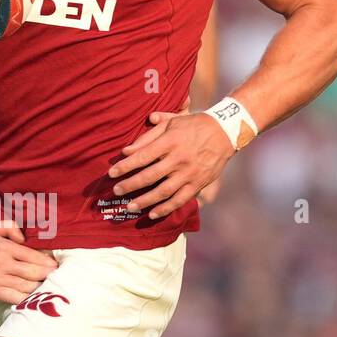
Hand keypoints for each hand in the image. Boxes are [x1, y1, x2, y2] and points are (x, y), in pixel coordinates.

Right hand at [0, 223, 56, 303]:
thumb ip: (9, 227)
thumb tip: (24, 238)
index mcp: (4, 247)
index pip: (32, 255)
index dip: (47, 262)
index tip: (56, 266)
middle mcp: (3, 263)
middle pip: (33, 272)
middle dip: (48, 275)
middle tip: (58, 278)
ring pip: (25, 286)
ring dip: (39, 288)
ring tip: (49, 289)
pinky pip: (13, 297)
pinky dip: (25, 299)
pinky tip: (34, 300)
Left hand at [108, 111, 233, 219]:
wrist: (225, 132)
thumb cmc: (193, 125)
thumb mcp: (172, 122)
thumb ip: (149, 135)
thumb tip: (127, 150)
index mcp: (170, 141)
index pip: (142, 156)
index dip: (125, 166)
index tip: (111, 173)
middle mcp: (179, 159)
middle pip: (149, 176)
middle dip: (130, 185)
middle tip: (116, 191)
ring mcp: (189, 174)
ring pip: (163, 192)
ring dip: (144, 201)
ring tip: (129, 207)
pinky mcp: (198, 184)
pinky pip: (180, 200)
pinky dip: (166, 209)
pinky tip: (152, 214)